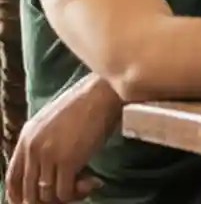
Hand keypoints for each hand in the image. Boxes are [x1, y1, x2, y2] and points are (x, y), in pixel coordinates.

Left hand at [6, 75, 116, 203]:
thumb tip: (49, 169)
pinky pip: (65, 192)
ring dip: (67, 197)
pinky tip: (94, 182)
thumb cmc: (87, 104)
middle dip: (48, 200)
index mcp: (27, 138)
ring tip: (85, 186)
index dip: (19, 196)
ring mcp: (48, 155)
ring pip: (47, 195)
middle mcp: (33, 148)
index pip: (13, 178)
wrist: (102, 93)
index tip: (32, 202)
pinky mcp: (67, 161)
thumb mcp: (54, 122)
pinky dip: (79, 194)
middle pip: (29, 191)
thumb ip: (45, 143)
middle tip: (69, 194)